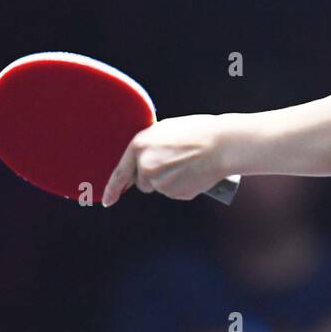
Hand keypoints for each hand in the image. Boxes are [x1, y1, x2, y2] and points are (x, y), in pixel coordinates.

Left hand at [101, 114, 229, 206]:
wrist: (222, 144)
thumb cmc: (198, 132)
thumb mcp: (166, 130)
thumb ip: (149, 145)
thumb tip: (143, 158)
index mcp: (139, 146)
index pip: (120, 173)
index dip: (112, 189)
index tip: (108, 201)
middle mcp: (145, 166)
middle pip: (143, 182)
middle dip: (155, 176)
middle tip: (176, 161)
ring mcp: (160, 182)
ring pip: (161, 187)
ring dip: (171, 180)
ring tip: (189, 164)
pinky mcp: (175, 193)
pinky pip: (176, 192)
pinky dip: (184, 186)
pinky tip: (195, 173)